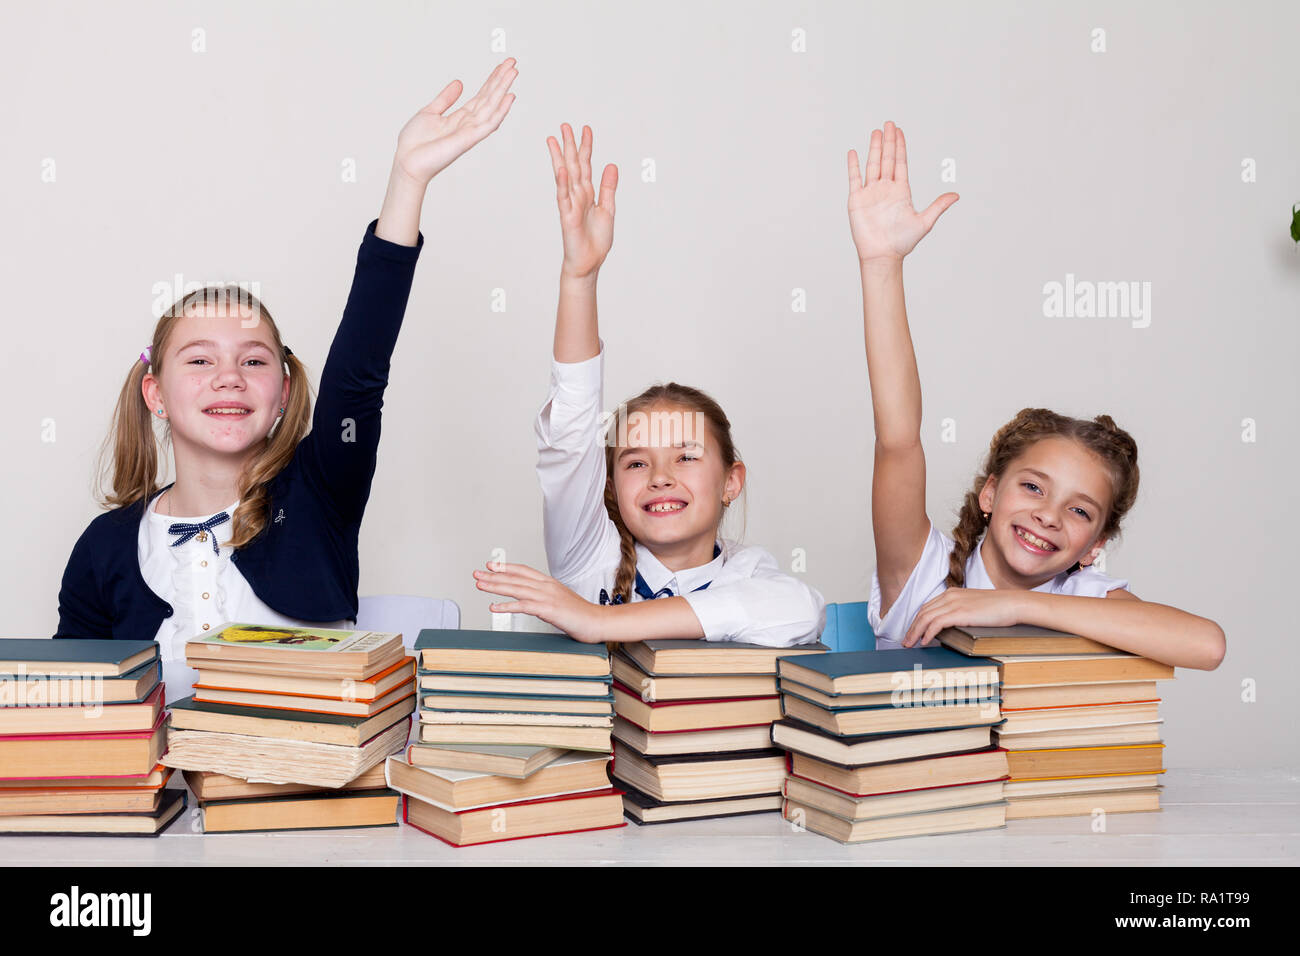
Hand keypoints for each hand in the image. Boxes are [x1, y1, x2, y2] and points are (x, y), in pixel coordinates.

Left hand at [391, 58, 517, 189]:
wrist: (406, 161)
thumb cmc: (415, 143)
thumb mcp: (430, 112)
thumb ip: (446, 98)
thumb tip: (459, 83)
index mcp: (460, 117)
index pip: (481, 95)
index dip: (492, 80)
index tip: (502, 65)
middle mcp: (468, 124)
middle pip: (489, 98)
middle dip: (501, 80)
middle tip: (513, 62)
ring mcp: (470, 131)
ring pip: (492, 106)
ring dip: (503, 88)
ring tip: (513, 71)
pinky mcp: (468, 139)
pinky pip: (488, 123)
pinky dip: (500, 110)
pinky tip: (509, 97)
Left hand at [473, 562, 607, 643]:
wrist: (597, 621)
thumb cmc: (580, 614)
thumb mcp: (560, 601)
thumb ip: (546, 598)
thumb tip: (531, 602)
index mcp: (549, 583)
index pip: (523, 571)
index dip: (506, 567)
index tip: (491, 566)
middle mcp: (546, 586)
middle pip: (515, 578)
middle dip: (494, 575)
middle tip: (477, 574)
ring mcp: (547, 597)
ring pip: (516, 589)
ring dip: (495, 587)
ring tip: (480, 585)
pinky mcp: (548, 610)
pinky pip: (523, 606)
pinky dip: (506, 606)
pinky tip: (494, 607)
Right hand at [547, 123, 616, 279]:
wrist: (589, 262)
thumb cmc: (596, 240)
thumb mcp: (608, 209)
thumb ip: (608, 187)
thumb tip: (612, 165)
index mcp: (588, 192)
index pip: (586, 165)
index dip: (586, 147)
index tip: (586, 129)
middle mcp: (577, 194)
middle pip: (573, 165)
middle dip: (569, 145)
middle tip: (565, 125)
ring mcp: (570, 204)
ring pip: (565, 176)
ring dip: (560, 158)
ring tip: (554, 139)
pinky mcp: (567, 216)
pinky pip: (564, 197)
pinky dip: (563, 183)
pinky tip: (562, 169)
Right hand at [848, 121, 957, 263]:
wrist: (882, 256)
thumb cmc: (902, 242)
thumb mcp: (924, 222)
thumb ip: (938, 206)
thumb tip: (956, 195)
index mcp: (901, 191)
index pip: (900, 163)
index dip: (900, 147)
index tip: (899, 131)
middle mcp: (885, 189)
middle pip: (887, 159)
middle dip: (888, 141)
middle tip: (889, 124)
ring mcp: (871, 193)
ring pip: (872, 165)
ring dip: (874, 148)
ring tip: (875, 132)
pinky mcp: (857, 200)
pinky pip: (854, 179)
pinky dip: (853, 166)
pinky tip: (854, 153)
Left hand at [902, 588, 1027, 647]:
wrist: (1013, 604)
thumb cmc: (998, 608)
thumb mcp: (974, 608)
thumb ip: (960, 613)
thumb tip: (949, 628)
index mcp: (952, 594)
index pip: (928, 607)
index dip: (917, 621)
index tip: (912, 632)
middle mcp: (950, 596)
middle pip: (923, 612)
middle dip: (912, 627)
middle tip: (905, 641)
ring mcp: (954, 604)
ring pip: (926, 618)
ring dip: (915, 632)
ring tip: (910, 644)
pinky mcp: (960, 613)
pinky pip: (936, 623)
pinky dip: (927, 633)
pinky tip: (924, 641)